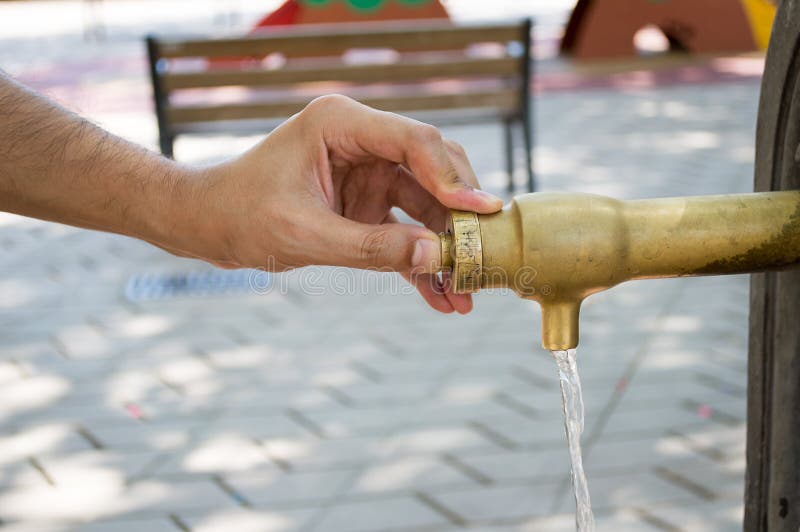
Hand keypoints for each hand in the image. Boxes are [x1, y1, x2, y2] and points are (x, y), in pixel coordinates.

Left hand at [170, 95, 502, 313]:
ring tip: (466, 294)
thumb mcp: (305, 234)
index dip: (453, 177)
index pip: (414, 141)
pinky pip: (402, 233)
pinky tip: (440, 297)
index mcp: (342, 124)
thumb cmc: (242, 215)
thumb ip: (370, 248)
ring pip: (424, 208)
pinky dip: (418, 263)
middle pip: (431, 171)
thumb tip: (436, 259)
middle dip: (458, 217)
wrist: (209, 227)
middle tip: (483, 255)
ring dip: (444, 251)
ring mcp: (366, 175)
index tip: (482, 212)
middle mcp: (361, 142)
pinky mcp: (365, 205)